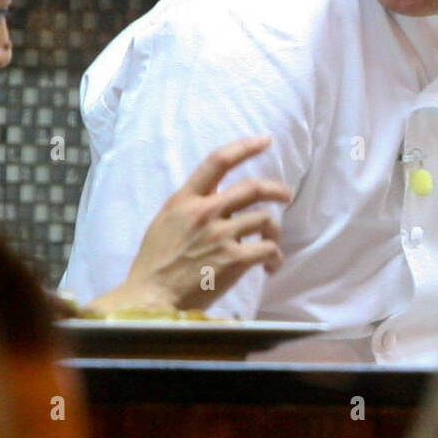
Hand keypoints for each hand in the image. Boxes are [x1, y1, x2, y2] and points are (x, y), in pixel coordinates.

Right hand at [86, 135, 292, 313]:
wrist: (151, 296)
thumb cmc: (154, 263)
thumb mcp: (165, 222)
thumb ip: (189, 206)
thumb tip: (214, 197)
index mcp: (185, 199)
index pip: (218, 162)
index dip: (244, 147)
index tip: (264, 140)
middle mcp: (205, 212)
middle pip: (252, 188)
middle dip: (276, 189)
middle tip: (286, 195)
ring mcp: (220, 235)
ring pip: (263, 219)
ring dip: (273, 232)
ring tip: (270, 245)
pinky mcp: (233, 260)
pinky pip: (267, 249)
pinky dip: (274, 256)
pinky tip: (270, 265)